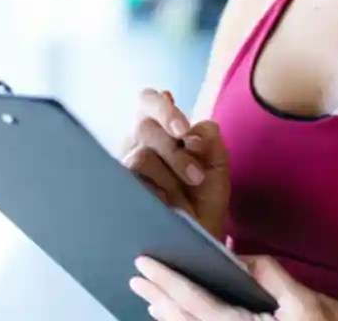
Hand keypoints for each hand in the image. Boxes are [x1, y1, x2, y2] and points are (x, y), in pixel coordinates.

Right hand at [119, 88, 230, 239]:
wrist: (199, 237)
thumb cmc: (205, 198)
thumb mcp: (216, 163)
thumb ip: (208, 137)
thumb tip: (188, 131)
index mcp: (160, 130)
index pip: (147, 101)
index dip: (161, 108)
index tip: (182, 131)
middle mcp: (138, 144)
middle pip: (145, 126)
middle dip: (176, 153)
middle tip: (197, 177)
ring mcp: (126, 168)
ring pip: (141, 154)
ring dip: (171, 175)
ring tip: (186, 195)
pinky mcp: (121, 189)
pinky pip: (133, 179)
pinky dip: (158, 190)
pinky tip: (168, 203)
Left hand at [131, 255, 331, 320]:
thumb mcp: (298, 299)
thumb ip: (267, 273)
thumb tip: (234, 255)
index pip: (193, 299)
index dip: (166, 281)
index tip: (145, 264)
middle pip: (180, 318)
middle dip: (157, 295)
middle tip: (135, 277)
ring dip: (164, 312)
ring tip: (147, 293)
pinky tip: (168, 314)